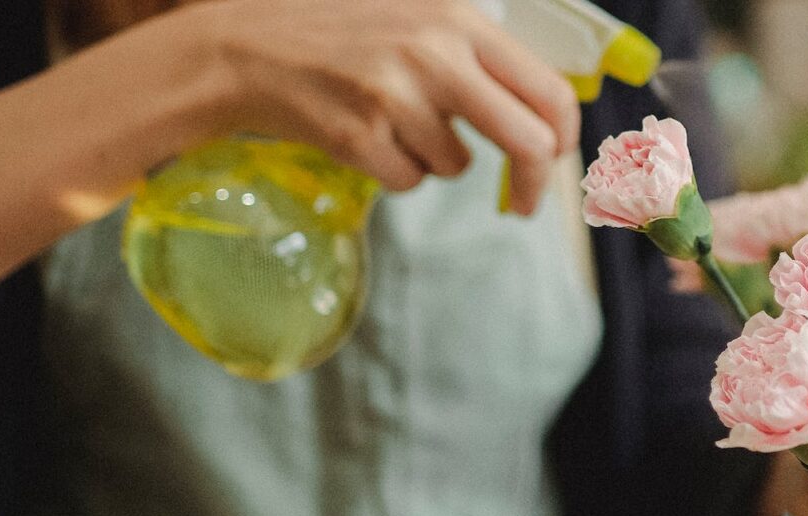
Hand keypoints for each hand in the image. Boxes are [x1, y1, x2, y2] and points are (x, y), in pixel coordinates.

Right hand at [199, 0, 580, 212]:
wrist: (243, 46)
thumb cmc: (339, 34)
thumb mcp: (418, 18)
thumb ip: (479, 56)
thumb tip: (547, 113)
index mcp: (459, 20)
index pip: (548, 89)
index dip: (564, 136)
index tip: (557, 158)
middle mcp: (433, 54)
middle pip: (527, 142)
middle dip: (533, 184)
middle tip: (523, 204)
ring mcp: (394, 97)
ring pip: (455, 166)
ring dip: (430, 158)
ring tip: (388, 119)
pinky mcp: (358, 136)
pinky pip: (408, 181)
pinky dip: (392, 170)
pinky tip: (361, 132)